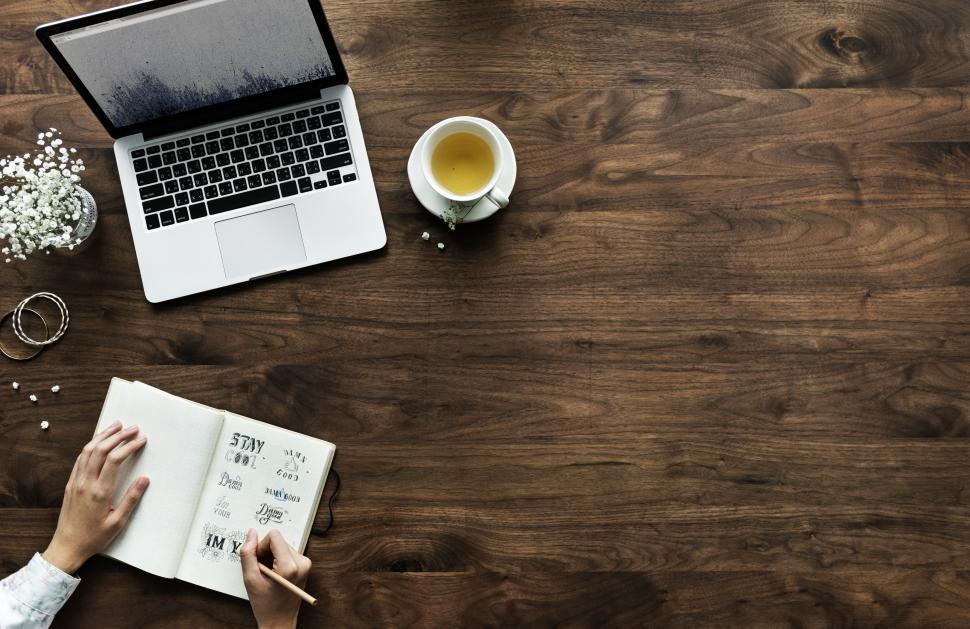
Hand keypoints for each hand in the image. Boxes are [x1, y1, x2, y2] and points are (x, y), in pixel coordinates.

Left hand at [43, 420, 148, 573]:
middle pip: (100, 450)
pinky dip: (90, 446)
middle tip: (132, 428)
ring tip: (115, 426)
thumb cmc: (93, 537)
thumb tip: (144, 479)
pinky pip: (79, 459)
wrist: (67, 547)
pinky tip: (98, 442)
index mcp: (99, 492)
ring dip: (102, 436)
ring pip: (88, 451)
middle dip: (118, 436)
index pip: (115, 460)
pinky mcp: (70, 484)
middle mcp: (85, 483)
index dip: (129, 446)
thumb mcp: (117, 522)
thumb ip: (131, 499)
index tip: (141, 440)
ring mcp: (76, 482)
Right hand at [240, 529, 311, 628]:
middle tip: (263, 571)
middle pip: (279, 540)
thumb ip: (248, 554)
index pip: (274, 536)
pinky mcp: (305, 566)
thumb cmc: (266, 605)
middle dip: (267, 552)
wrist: (280, 621)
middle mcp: (302, 563)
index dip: (261, 546)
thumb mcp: (250, 579)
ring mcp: (305, 564)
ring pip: (283, 546)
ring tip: (269, 574)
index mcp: (290, 566)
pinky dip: (279, 560)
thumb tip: (251, 534)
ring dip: (272, 557)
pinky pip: (288, 553)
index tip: (258, 561)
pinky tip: (275, 574)